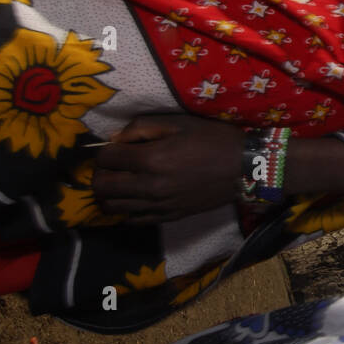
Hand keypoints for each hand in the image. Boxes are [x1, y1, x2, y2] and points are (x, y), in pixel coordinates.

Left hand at [93, 115, 244, 223]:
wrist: (243, 169)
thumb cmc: (212, 139)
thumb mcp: (178, 122)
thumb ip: (141, 127)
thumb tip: (113, 139)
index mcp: (151, 158)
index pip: (105, 158)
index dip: (104, 150)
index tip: (114, 147)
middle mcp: (149, 186)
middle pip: (101, 186)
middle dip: (100, 173)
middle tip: (112, 166)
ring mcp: (157, 205)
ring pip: (112, 207)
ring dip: (108, 194)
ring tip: (119, 182)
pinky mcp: (168, 217)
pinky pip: (132, 220)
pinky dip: (125, 210)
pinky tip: (134, 199)